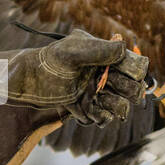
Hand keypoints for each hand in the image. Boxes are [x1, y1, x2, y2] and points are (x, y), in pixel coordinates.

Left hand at [0, 27, 148, 126]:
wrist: (28, 82)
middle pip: (130, 88)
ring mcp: (96, 91)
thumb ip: (97, 50)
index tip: (129, 79)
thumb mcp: (72, 53)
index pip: (133, 65)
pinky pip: (102, 117)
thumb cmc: (48, 62)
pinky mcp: (86, 106)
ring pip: (118, 105)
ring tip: (94, 104)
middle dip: (125, 93)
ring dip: (111, 108)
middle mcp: (103, 73)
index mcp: (105, 55)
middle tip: (108, 92)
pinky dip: (96, 116)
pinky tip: (83, 111)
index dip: (136, 74)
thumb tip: (124, 47)